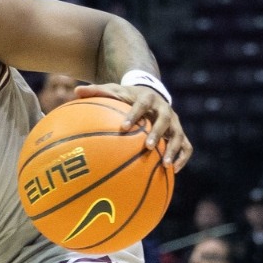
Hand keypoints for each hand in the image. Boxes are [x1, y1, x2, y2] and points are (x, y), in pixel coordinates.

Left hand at [74, 82, 193, 171]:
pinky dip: (182, 158)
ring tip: (165, 165)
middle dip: (157, 133)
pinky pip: (186, 146)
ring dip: (174, 150)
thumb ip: (97, 91)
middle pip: (165, 119)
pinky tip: (173, 172)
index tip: (123, 127)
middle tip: (148, 147)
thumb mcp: (113, 90)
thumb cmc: (127, 96)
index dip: (134, 115)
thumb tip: (76, 90)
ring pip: (179, 135)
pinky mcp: (179, 133)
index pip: (142, 105)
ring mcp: (174, 122)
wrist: (150, 93)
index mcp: (147, 98)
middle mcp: (164, 109)